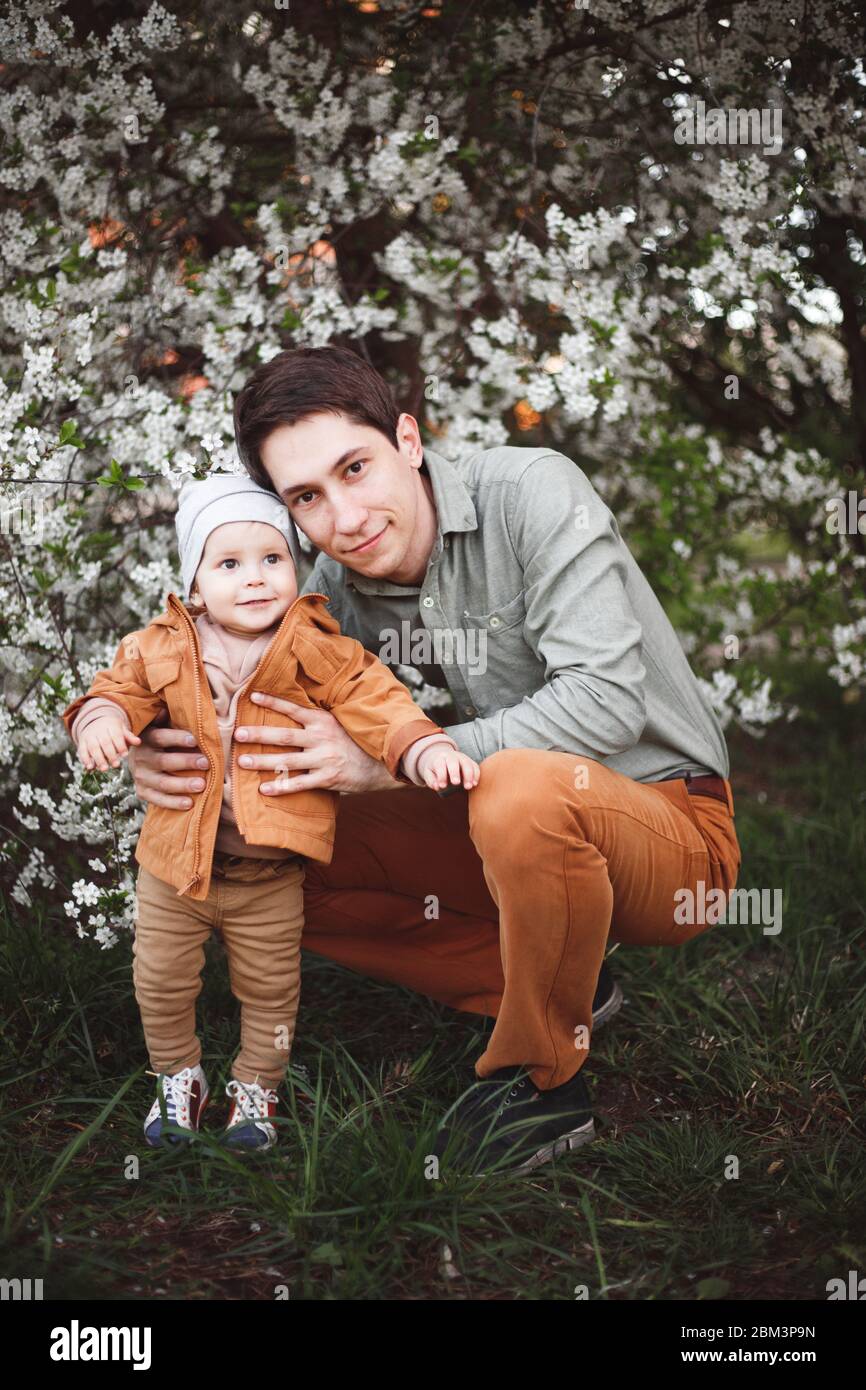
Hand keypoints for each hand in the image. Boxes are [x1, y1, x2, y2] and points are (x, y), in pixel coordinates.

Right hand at [78, 721, 140, 771]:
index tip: (125, 755)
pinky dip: (85, 759)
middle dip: (110, 754)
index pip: (116, 735)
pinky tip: (90, 767)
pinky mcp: (82, 742)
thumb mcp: (122, 730)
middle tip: (116, 765)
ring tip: (104, 769)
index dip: (120, 745)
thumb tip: (138, 742)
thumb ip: (129, 737)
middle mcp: (99, 730)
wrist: (96, 722)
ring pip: (93, 747)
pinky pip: (82, 750)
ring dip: (98, 759)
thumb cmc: (113, 729)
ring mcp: (89, 736)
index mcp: (111, 725)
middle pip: (105, 742)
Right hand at [127, 721, 211, 809]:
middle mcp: (142, 758)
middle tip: (206, 762)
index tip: (195, 739)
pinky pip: (158, 800)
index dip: (177, 738)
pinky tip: (190, 804)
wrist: (137, 758)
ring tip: (202, 785)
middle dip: (186, 762)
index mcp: (147, 738)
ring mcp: (141, 777)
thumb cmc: (159, 738)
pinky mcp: (143, 792)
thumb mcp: (160, 724)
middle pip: (164, 762)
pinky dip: (173, 803)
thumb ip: (165, 717)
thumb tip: (168, 707)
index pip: (161, 737)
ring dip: (182, 785)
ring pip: (162, 783)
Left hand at [234, 691, 399, 795]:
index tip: (252, 696)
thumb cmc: (356, 742)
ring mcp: (324, 759)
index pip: (293, 709)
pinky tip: (264, 790)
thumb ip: (317, 721)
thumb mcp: (339, 724)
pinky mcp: (328, 779)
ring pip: (287, 761)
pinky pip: (300, 784)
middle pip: (284, 736)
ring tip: (241, 761)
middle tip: (237, 733)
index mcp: (323, 721)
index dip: (273, 702)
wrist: (382, 764)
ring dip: (262, 761)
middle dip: (259, 734)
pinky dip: (281, 787)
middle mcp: (321, 738)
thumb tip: (291, 712)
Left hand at [415, 744, 479, 791]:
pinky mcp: (471, 762)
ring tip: (468, 787)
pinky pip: (475, 766)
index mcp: (439, 758)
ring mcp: (463, 758)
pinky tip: (474, 784)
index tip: (442, 786)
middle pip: (453, 762)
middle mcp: (451, 756)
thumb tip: (437, 786)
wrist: (444, 759)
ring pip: (467, 764)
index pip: (440, 765)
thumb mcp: (429, 774)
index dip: (441, 775)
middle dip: (455, 772)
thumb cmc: (436, 770)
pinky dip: (476, 775)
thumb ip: (431, 781)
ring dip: (468, 775)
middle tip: (456, 783)